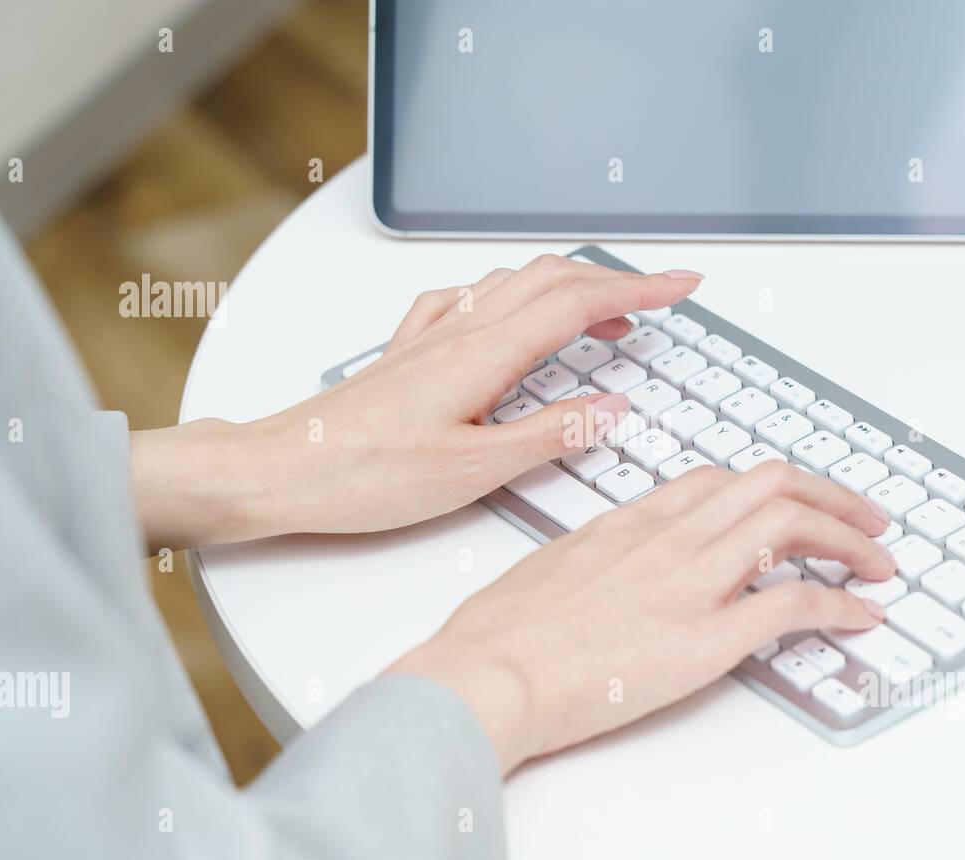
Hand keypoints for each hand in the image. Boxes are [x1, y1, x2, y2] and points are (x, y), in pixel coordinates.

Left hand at [130, 255, 702, 549]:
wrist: (282, 469)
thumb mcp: (471, 470)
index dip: (639, 289)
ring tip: (604, 310)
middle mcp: (458, 332)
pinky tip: (505, 311)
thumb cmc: (363, 475)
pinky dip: (509, 294)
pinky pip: (468, 299)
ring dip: (568, 284)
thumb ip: (548, 435)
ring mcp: (430, 336)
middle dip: (616, 279)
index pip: (578, 303)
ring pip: (513, 282)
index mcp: (482, 355)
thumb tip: (609, 409)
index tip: (683, 287)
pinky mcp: (408, 352)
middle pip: (552, 279)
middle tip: (660, 295)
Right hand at [388, 461, 896, 773]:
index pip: (718, 481)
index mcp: (630, 522)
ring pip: (793, 526)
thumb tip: (614, 573)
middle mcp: (670, 539)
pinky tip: (862, 616)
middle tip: (864, 519)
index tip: (792, 501)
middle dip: (830, 495)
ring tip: (878, 560)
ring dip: (849, 538)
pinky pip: (793, 604)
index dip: (770, 486)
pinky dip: (841, 605)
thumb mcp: (552, 569)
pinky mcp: (707, 637)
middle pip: (771, 485)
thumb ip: (598, 559)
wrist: (488, 672)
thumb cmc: (501, 631)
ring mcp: (692, 582)